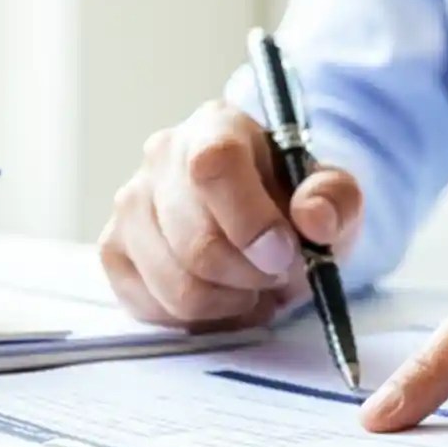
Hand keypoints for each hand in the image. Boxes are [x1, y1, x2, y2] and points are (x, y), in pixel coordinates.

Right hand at [98, 99, 363, 330]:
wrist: (262, 219)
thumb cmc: (293, 202)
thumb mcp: (331, 194)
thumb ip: (333, 200)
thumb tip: (314, 218)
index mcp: (215, 128)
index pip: (213, 166)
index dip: (250, 222)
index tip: (283, 254)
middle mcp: (160, 159)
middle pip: (196, 242)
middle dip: (251, 276)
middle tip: (279, 275)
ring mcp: (129, 206)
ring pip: (176, 287)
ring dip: (229, 303)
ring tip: (253, 287)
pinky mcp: (113, 252)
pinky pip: (153, 309)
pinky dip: (199, 319)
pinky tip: (222, 299)